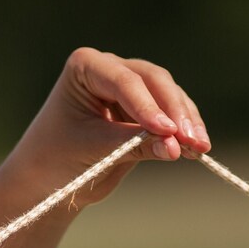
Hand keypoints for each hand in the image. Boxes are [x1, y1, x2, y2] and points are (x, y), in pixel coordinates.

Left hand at [0, 48, 211, 247]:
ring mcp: (130, 87)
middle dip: (174, 112)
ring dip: (186, 122)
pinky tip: (196, 151)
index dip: (147, 106)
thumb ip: (132, 145)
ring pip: (169, 96)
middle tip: (190, 140)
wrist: (48, 180)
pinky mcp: (145, 110)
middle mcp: (110, 69)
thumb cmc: (57, 159)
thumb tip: (175, 148)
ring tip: (199, 149)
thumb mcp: (93, 151)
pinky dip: (184, 132)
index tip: (166, 130)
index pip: (124, 81)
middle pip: (154, 81)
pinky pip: (172, 115)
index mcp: (85, 67)